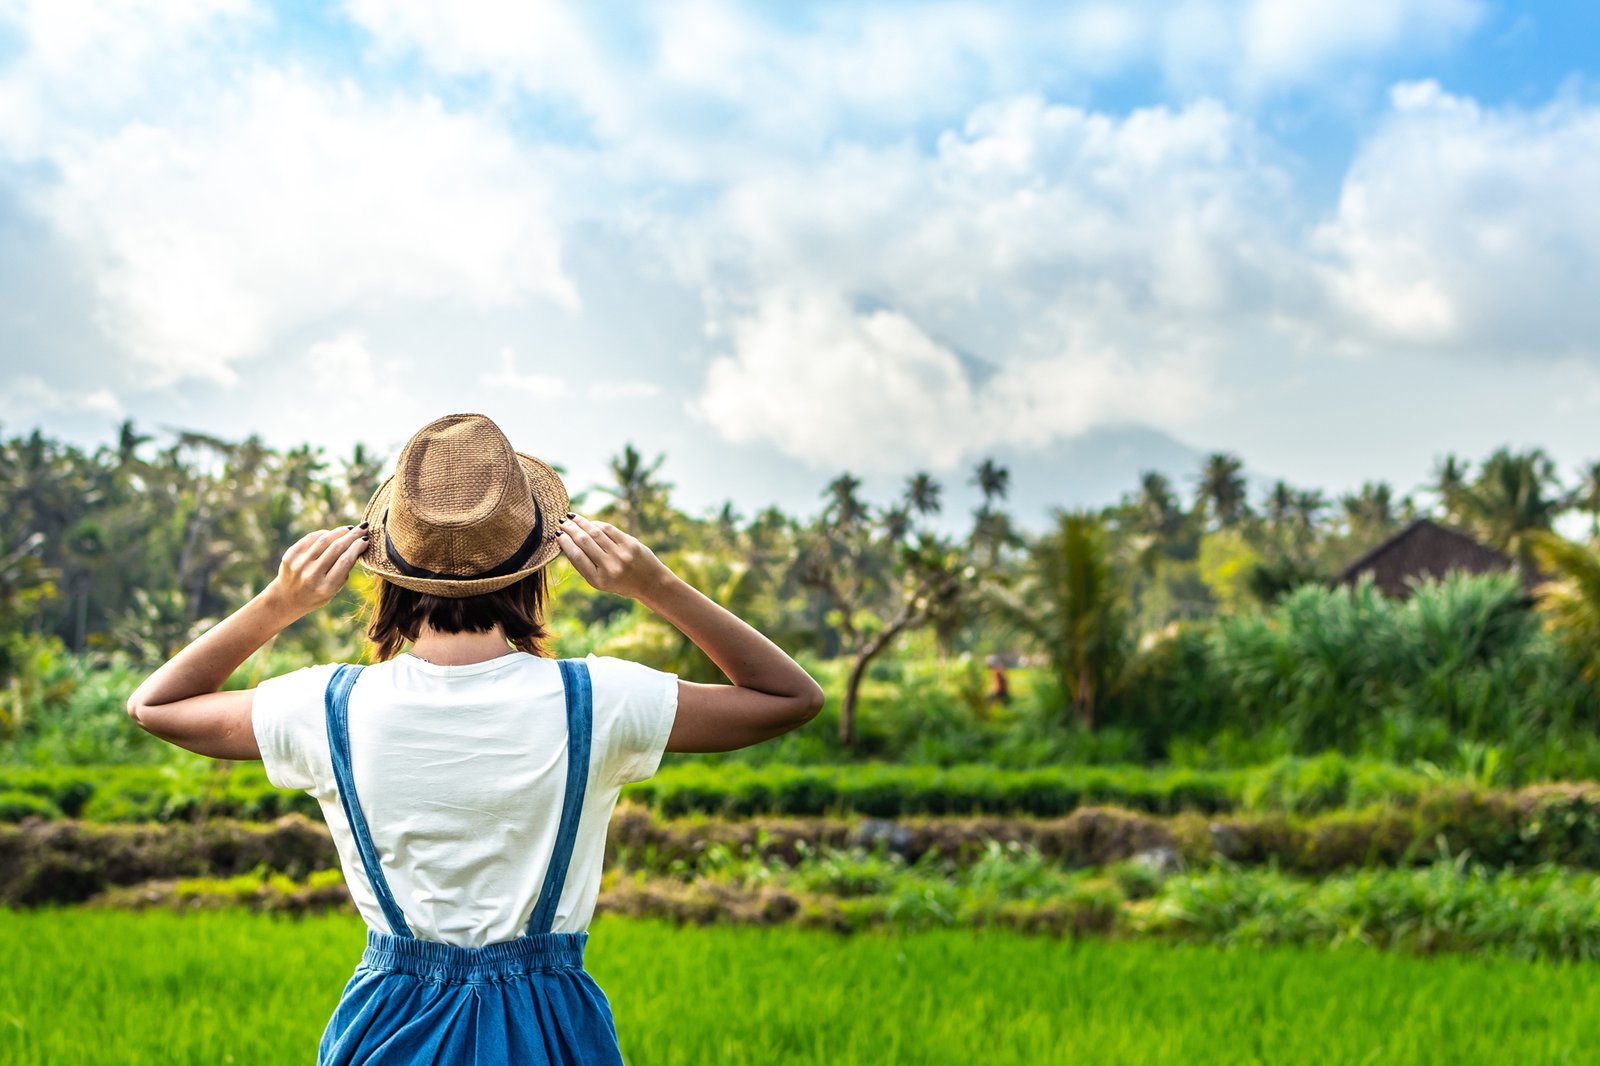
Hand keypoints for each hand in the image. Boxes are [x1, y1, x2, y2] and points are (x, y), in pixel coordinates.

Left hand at [269, 525, 369, 615]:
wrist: (287, 599)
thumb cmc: (317, 593)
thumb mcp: (334, 590)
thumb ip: (344, 570)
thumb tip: (359, 544)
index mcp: (326, 587)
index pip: (345, 561)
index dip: (357, 547)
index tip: (366, 539)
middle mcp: (311, 575)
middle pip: (336, 548)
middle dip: (352, 535)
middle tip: (363, 527)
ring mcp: (299, 564)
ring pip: (324, 540)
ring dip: (340, 531)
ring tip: (349, 529)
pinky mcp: (290, 556)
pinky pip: (311, 538)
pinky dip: (324, 534)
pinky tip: (332, 534)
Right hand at [558, 514, 673, 599]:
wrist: (651, 583)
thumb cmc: (621, 583)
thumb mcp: (600, 582)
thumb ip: (585, 565)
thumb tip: (567, 541)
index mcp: (598, 580)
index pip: (576, 556)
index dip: (565, 542)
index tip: (557, 534)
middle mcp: (609, 567)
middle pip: (584, 542)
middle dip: (571, 529)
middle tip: (562, 522)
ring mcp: (621, 554)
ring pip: (595, 533)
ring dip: (581, 523)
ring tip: (571, 518)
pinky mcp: (630, 544)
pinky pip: (609, 529)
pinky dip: (597, 524)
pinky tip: (590, 522)